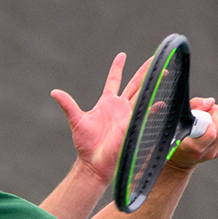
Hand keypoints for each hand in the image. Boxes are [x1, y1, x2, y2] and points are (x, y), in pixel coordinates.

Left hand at [51, 52, 153, 181]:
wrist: (94, 162)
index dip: (118, 67)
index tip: (122, 55)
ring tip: (163, 72)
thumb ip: (68, 105)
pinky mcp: (132, 124)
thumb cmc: (85, 144)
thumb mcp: (76, 120)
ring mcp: (128, 115)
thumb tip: (54, 92)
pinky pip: (146, 113)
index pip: (114, 80)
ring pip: (142, 94)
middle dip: (144, 71)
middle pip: (134, 83)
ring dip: (152, 83)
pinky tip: (161, 101)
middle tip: (154, 58)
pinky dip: (153, 107)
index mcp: (106, 102)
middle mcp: (119, 107)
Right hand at [168, 97, 217, 169]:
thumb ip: (194, 106)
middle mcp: (204, 152)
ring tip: (207, 117)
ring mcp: (213, 153)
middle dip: (216, 114)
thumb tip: (211, 102)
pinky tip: (212, 123)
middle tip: (205, 112)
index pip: (211, 133)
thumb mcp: (178, 118)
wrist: (179, 159)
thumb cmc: (176, 137)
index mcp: (192, 147)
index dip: (207, 119)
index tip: (199, 115)